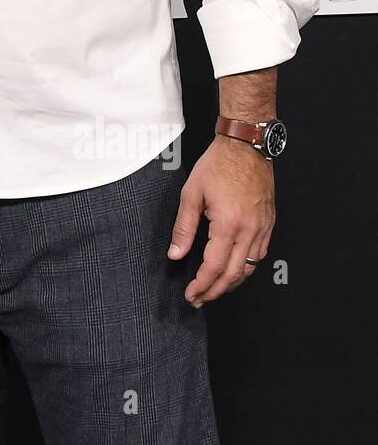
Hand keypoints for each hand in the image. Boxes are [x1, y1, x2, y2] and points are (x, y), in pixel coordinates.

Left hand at [166, 135, 274, 305]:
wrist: (246, 145)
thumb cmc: (218, 164)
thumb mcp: (192, 193)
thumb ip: (184, 226)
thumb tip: (176, 253)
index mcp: (228, 224)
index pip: (213, 267)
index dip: (201, 285)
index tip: (191, 294)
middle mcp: (249, 230)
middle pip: (233, 275)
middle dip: (215, 291)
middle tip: (200, 299)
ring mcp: (262, 228)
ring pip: (249, 268)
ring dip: (231, 283)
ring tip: (215, 289)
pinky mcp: (269, 223)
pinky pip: (260, 254)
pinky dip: (246, 268)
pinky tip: (234, 270)